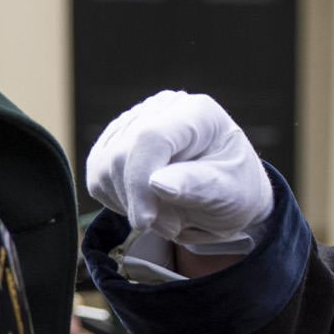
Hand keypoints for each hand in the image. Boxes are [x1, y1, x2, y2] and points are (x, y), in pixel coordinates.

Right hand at [85, 91, 270, 249]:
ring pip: (104, 168)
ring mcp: (134, 123)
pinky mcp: (114, 144)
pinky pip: (97, 179)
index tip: (145, 221)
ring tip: (169, 215)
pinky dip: (119, 202)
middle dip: (141, 202)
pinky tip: (149, 205)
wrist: (226, 195)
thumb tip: (157, 184)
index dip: (141, 181)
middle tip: (175, 225)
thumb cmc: (235, 191)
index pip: (151, 138)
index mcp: (197, 113)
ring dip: (131, 205)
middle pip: (122, 154)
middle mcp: (161, 108)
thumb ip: (199, 186)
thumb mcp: (232, 194)